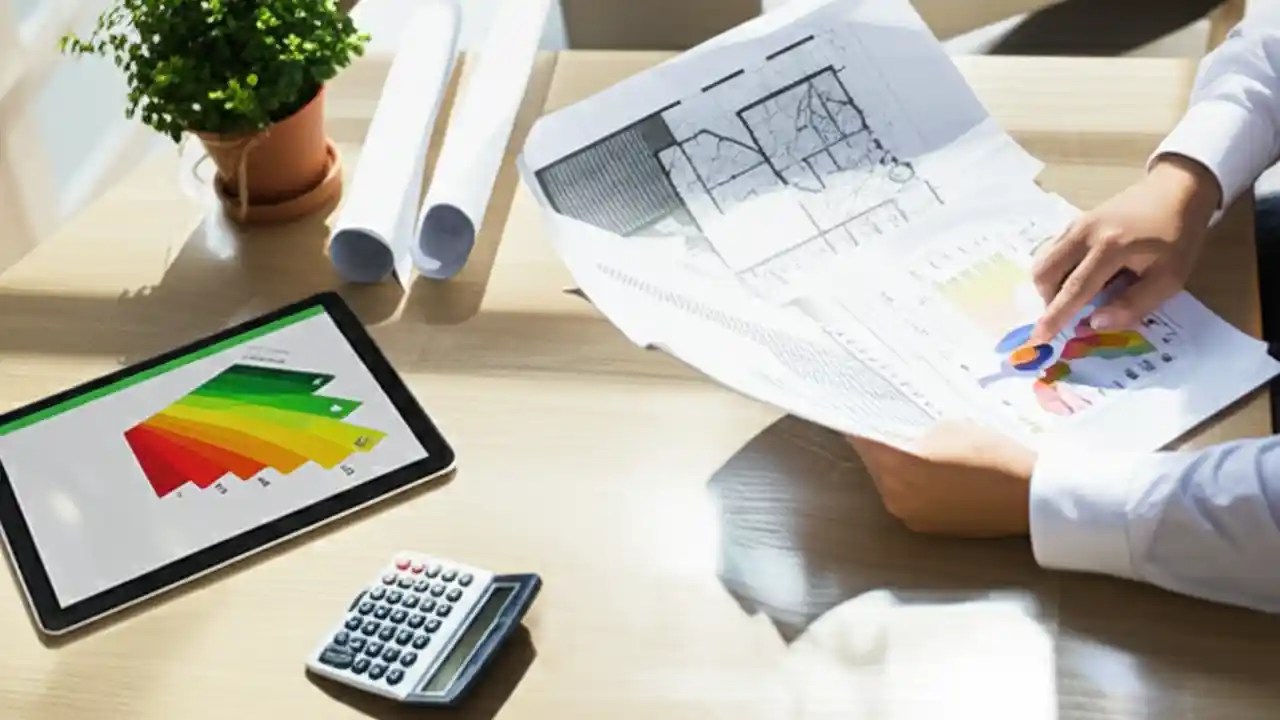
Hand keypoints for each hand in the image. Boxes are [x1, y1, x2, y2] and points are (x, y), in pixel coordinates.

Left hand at [847, 421, 1036, 537]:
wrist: (1028, 496)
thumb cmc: (991, 452)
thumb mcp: (946, 427)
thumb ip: (911, 429)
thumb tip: (892, 429)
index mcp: (896, 466)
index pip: (862, 439)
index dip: (861, 422)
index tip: (863, 410)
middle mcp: (893, 495)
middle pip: (872, 462)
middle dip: (878, 444)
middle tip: (889, 424)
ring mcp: (906, 515)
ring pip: (886, 482)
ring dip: (893, 466)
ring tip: (914, 448)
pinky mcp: (922, 527)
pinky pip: (904, 499)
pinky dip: (909, 485)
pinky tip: (929, 473)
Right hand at [1029, 154, 1220, 341]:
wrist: (1177, 189)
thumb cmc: (1178, 237)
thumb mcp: (1169, 277)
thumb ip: (1133, 303)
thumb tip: (1094, 323)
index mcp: (1111, 248)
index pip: (1074, 289)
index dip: (1056, 316)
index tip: (1038, 338)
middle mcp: (1085, 234)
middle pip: (1046, 273)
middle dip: (1049, 299)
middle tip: (1068, 312)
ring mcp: (1076, 224)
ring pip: (1044, 260)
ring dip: (1050, 285)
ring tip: (1074, 294)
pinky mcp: (1075, 221)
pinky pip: (1052, 250)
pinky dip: (1056, 269)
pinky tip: (1078, 274)